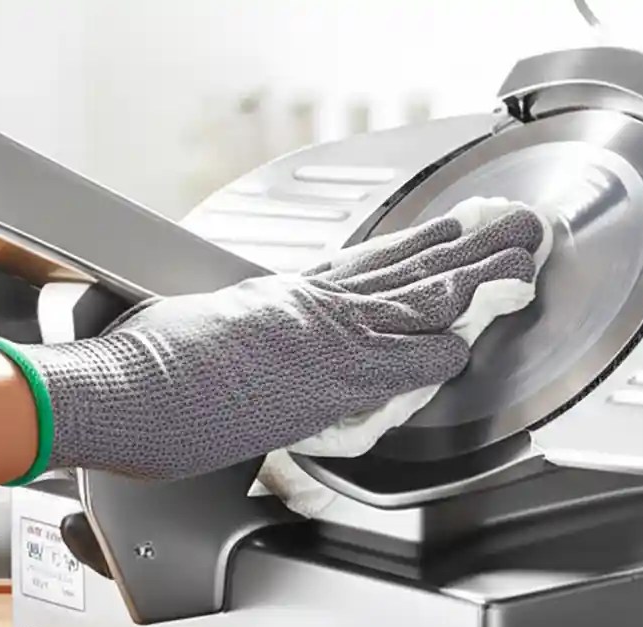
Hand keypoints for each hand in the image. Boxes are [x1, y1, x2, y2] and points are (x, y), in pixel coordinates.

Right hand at [0, 202, 544, 480]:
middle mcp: (307, 306)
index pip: (365, 265)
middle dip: (463, 246)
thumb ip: (231, 334)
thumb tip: (231, 338)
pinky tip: (472, 336)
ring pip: (415, 299)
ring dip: (474, 280)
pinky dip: (439, 348)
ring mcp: (319, 338)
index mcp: (281, 297)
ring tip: (520, 257)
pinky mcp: (322, 377)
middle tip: (509, 226)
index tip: (447, 232)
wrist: (122, 386)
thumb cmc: (140, 365)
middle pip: (403, 266)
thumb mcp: (194, 334)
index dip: (415, 247)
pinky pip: (400, 359)